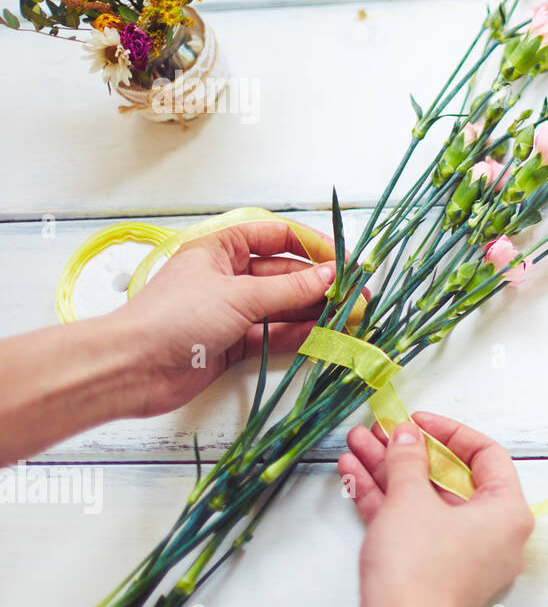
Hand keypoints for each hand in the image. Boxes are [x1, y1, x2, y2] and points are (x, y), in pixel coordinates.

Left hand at [115, 220, 341, 416]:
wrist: (132, 369)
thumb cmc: (174, 317)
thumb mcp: (239, 296)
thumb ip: (290, 289)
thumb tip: (331, 276)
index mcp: (221, 250)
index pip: (275, 237)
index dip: (311, 246)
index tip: (343, 259)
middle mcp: (227, 277)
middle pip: (284, 274)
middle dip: (319, 284)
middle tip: (355, 296)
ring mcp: (231, 311)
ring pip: (282, 306)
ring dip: (314, 311)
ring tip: (348, 318)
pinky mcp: (233, 343)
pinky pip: (274, 334)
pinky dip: (299, 334)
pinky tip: (325, 335)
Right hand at [338, 412, 534, 606]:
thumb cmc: (419, 570)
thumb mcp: (410, 499)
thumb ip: (409, 459)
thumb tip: (407, 435)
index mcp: (507, 512)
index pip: (487, 455)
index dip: (449, 432)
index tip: (417, 421)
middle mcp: (492, 534)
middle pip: (449, 478)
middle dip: (407, 452)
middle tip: (379, 431)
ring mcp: (461, 555)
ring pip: (424, 501)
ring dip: (388, 472)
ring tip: (355, 444)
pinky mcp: (431, 573)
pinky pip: (411, 526)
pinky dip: (385, 501)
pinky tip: (353, 474)